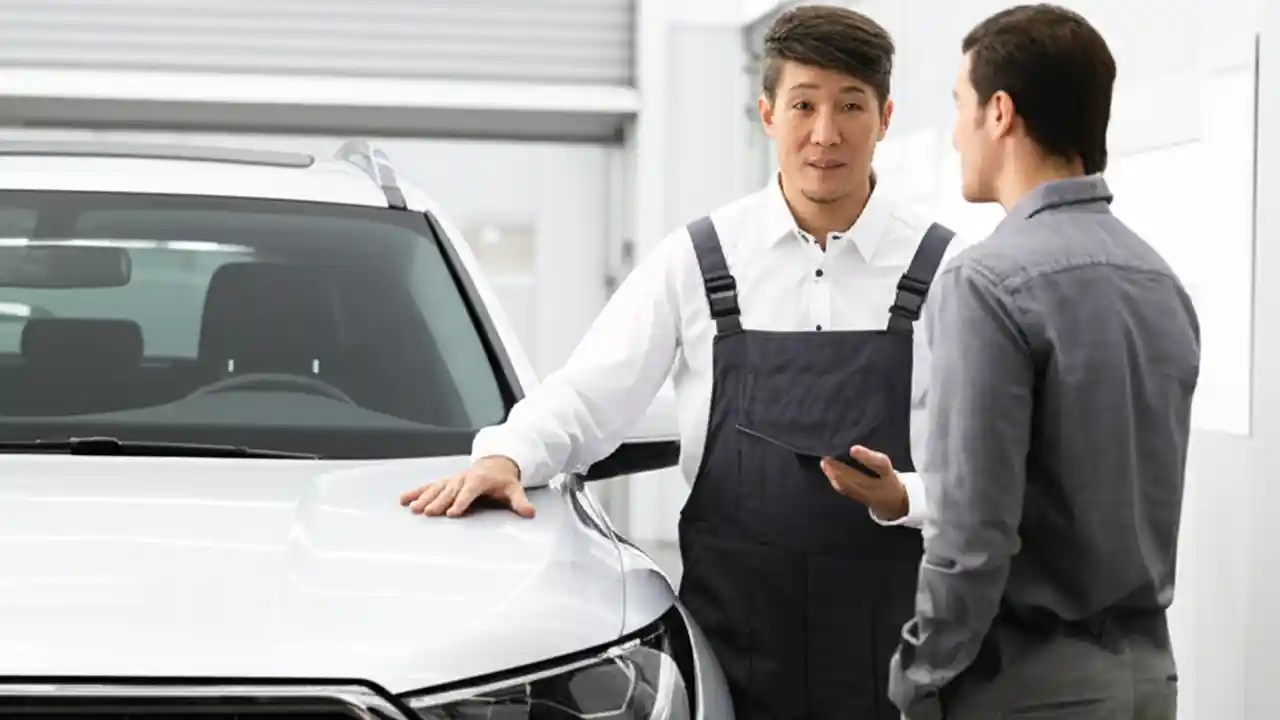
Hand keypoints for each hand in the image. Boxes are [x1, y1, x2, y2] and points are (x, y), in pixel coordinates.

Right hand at [399, 456, 534, 518]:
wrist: (496, 463)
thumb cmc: (503, 480)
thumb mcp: (515, 489)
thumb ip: (520, 502)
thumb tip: (530, 513)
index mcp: (480, 480)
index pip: (470, 492)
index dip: (462, 501)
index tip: (453, 513)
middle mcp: (463, 478)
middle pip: (450, 491)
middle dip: (439, 501)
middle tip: (428, 513)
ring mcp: (453, 479)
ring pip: (437, 488)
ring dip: (425, 498)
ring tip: (414, 509)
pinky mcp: (446, 481)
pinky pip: (429, 486)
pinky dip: (416, 492)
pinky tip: (404, 500)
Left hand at [820, 446, 907, 520]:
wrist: (894, 502)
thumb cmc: (887, 476)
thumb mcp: (885, 464)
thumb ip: (871, 456)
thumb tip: (849, 446)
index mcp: (888, 473)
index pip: (879, 464)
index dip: (866, 457)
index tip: (853, 449)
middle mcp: (878, 486)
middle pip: (858, 478)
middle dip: (840, 467)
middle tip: (827, 456)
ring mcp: (868, 496)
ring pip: (848, 486)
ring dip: (834, 474)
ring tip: (825, 463)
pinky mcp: (859, 500)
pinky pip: (845, 490)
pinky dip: (834, 480)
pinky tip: (828, 472)